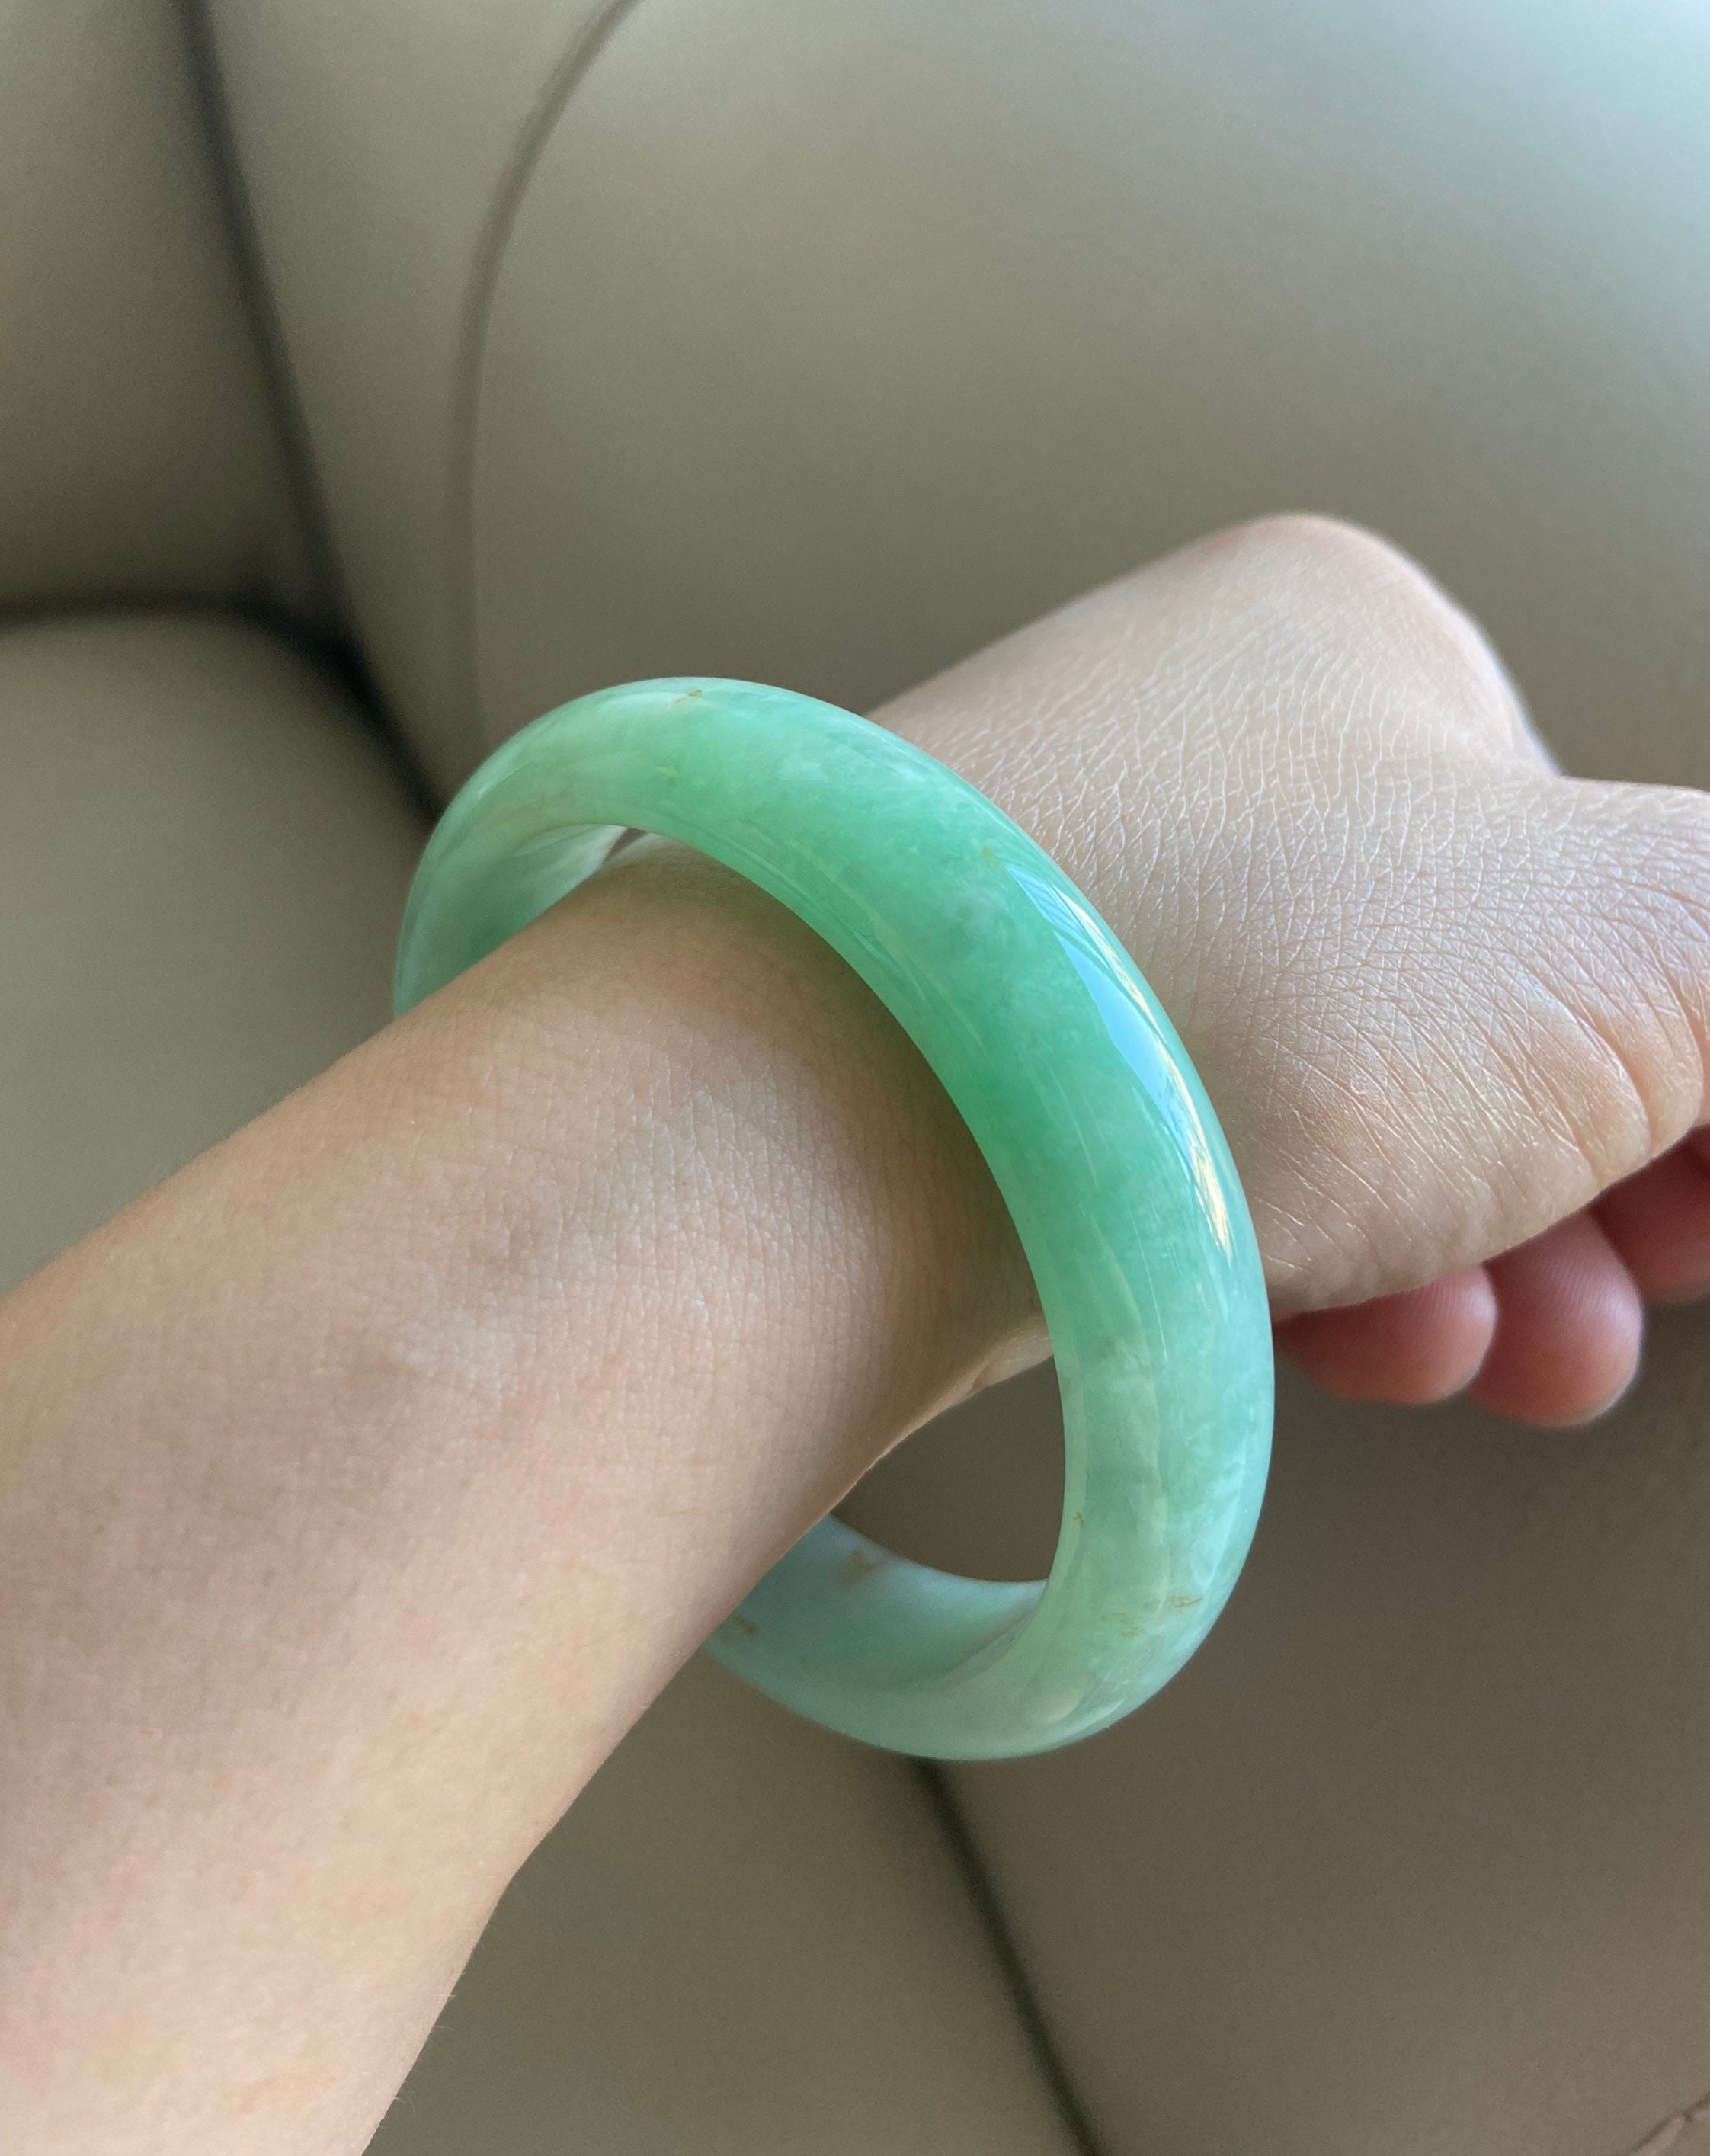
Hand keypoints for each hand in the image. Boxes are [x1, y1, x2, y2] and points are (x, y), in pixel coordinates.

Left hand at [878, 516, 1709, 1424]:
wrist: (808, 1136)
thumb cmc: (1233, 985)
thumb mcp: (1633, 941)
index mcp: (1348, 641)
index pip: (1597, 864)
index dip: (1697, 1057)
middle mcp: (1180, 747)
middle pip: (1466, 998)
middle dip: (1588, 1177)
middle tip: (1634, 1303)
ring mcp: (1057, 914)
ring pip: (1327, 1103)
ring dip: (1466, 1246)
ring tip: (1513, 1360)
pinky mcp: (963, 1071)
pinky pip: (1180, 1164)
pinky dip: (1292, 1259)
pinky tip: (1351, 1348)